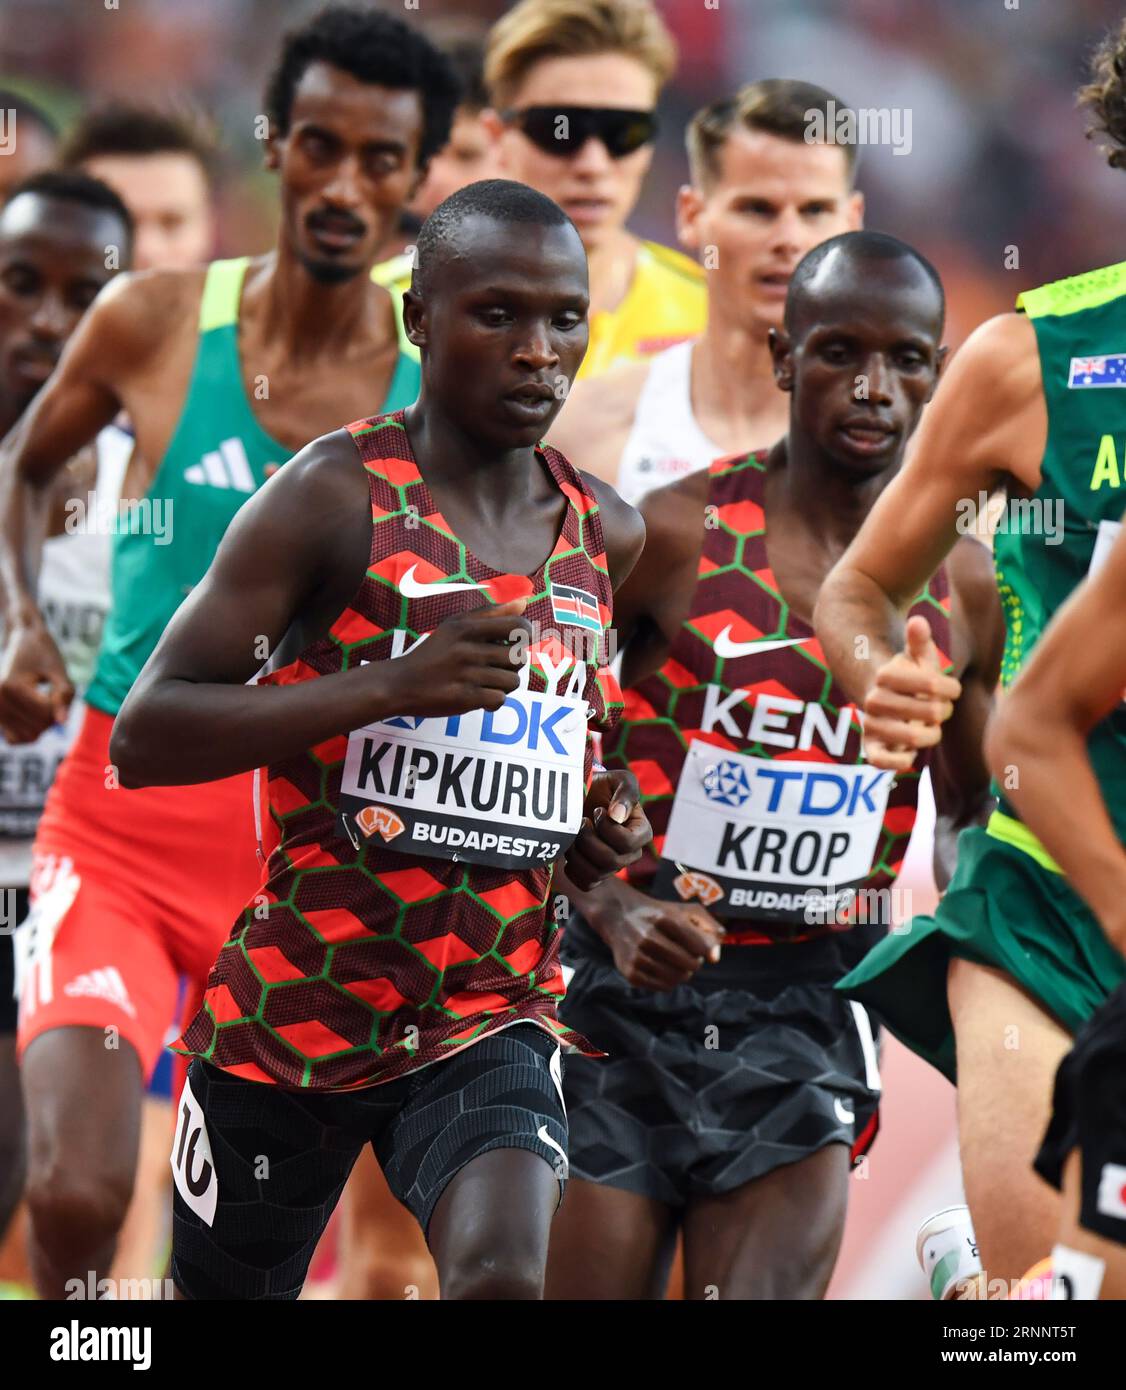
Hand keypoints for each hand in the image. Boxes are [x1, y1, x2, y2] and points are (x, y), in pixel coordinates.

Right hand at [0, 618, 72, 743]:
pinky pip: (15, 739)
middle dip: (52, 715)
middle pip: (38, 728)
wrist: (20, 641)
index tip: (58, 687)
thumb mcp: (58, 670)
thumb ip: (64, 694)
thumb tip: (62, 723)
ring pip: (28, 736)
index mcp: (10, 686)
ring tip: (43, 702)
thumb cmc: (42, 653)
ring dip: (43, 724)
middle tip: (52, 694)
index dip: (60, 704)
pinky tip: (34, 713)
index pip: (45, 714)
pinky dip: (30, 731)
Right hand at [380, 599, 532, 717]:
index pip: (518, 626)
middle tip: (496, 666)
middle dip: (513, 664)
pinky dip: (493, 701)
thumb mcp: (456, 625)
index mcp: (467, 627)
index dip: (524, 635)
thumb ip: (491, 613)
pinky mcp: (464, 698)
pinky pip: (499, 699)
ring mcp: (466, 674)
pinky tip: (481, 697)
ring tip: (487, 682)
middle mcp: (467, 649)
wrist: (401, 684)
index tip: (514, 642)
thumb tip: (524, 602)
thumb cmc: (434, 653)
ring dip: (503, 685)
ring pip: (512, 681)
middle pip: (518, 657)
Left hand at [565, 768, 650, 891]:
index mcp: (641, 832)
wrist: (582, 796)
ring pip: (596, 874)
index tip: (597, 810)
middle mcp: (630, 854)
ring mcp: (613, 867)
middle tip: (580, 822)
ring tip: (571, 835)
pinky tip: (568, 850)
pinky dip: (572, 869)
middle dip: (589, 840)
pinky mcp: (595, 875)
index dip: (609, 829)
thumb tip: (618, 816)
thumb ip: (626, 792)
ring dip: (577, 854)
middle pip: (611, 861)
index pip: (629, 843)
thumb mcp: (619, 779)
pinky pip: (585, 883)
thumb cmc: (604, 787)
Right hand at [595, 879, 724, 990]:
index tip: (706, 950)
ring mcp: (637, 955)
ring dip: (684, 973)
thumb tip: (715, 957)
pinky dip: (670, 981)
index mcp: (665, 918)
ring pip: (677, 978)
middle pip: (690, 964)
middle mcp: (648, 936)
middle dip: (695, 962)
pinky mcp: (630, 971)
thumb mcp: (684, 910)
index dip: (708, 950)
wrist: (618, 916)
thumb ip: (708, 926)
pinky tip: (666, 970)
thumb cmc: (659, 914)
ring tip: (678, 963)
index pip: (700, 945)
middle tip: (689, 955)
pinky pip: (663, 987)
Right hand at [862, 615, 961, 769]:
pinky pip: (879, 760)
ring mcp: (871, 723)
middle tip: (942, 710)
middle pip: (929, 711)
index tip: (953, 689)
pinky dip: (899, 761)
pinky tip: (912, 754)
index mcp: (886, 676)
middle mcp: (874, 700)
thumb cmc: (907, 677)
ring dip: (931, 735)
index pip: (932, 684)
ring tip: (933, 729)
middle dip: (942, 712)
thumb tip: (917, 621)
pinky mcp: (869, 745)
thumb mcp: (914, 656)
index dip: (950, 688)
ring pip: (912, 737)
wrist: (878, 697)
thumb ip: (918, 640)